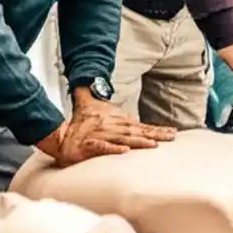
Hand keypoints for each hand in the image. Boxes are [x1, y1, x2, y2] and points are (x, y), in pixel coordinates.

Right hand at [41, 98, 175, 166]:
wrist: (60, 136)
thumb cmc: (81, 124)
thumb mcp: (95, 106)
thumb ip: (107, 99)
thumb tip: (98, 81)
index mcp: (115, 121)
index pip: (140, 126)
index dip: (156, 129)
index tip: (172, 133)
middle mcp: (110, 127)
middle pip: (135, 132)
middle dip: (154, 135)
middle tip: (170, 138)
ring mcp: (99, 136)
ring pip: (122, 139)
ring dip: (138, 142)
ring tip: (153, 144)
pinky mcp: (88, 146)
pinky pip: (101, 147)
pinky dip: (112, 149)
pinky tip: (124, 152)